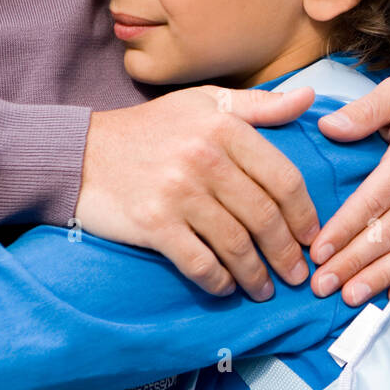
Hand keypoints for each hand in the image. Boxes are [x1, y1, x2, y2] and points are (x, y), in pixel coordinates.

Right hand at [74, 85, 320, 299]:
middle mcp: (205, 158)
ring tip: (266, 290)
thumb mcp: (204, 103)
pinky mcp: (152, 223)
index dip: (305, 214)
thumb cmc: (149, 129)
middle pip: (265, 217)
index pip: (284, 178)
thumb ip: (260, 105)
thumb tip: (309, 99)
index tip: (312, 237)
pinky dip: (218, 282)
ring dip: (257, 275)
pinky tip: (226, 287)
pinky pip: (199, 263)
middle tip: (297, 274)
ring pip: (236, 244)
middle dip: (287, 253)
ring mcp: (178, 192)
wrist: (77, 152)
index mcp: (225, 128)